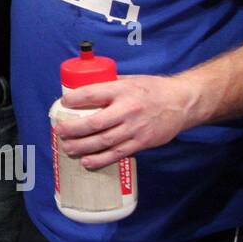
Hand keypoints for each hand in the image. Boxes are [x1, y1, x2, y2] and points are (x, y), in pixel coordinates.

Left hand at [57, 75, 199, 169]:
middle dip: (73, 129)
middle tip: (60, 131)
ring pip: (103, 141)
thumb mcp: (129, 80)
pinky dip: (100, 159)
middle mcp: (127, 110)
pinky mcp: (142, 142)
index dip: (74, 100)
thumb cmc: (153, 89)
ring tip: (68, 149)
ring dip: (82, 147)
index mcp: (122, 90)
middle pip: (94, 123)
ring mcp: (135, 128)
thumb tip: (83, 90)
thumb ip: (109, 85)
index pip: (92, 94)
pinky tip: (87, 161)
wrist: (182, 103)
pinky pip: (117, 153)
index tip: (63, 103)